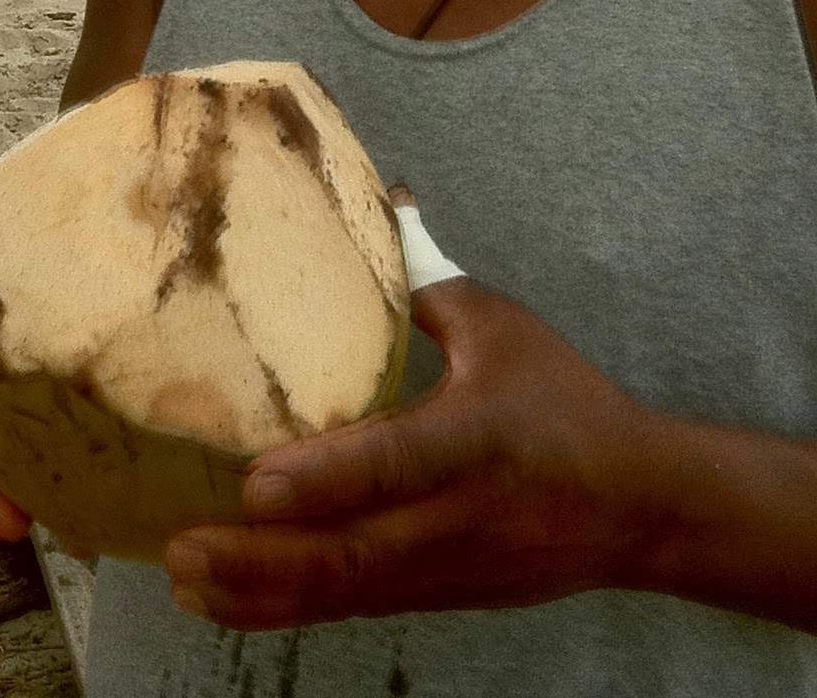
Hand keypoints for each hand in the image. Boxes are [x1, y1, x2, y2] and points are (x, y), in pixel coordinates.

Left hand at [163, 277, 654, 630]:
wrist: (636, 507)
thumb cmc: (568, 407)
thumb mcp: (506, 331)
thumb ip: (429, 281)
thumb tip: (382, 207)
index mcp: (476, 437)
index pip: (398, 463)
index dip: (327, 478)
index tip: (254, 484)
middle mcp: (453, 513)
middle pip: (350, 555)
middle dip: (260, 560)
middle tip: (180, 549)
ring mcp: (442, 566)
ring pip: (341, 595)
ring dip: (258, 594)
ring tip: (181, 578)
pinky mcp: (434, 593)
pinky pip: (350, 607)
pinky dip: (284, 608)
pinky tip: (227, 599)